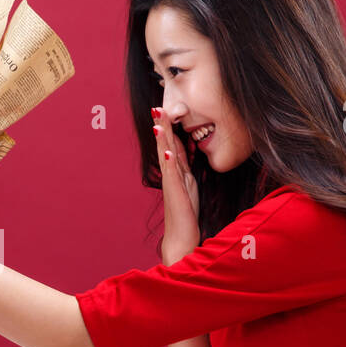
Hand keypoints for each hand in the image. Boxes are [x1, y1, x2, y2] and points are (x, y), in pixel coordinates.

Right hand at [153, 110, 199, 261]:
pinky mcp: (176, 193)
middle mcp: (172, 174)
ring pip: (166, 156)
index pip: (172, 144)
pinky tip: (167, 151)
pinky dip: (170, 162)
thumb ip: (185, 168)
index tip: (164, 111)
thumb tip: (185, 150)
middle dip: (162, 127)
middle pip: (166, 146)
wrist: (181, 237)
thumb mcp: (190, 185)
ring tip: (158, 123)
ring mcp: (172, 183)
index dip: (168, 128)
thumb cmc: (186, 213)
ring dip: (162, 139)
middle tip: (156, 108)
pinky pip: (173, 175)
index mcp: (177, 171)